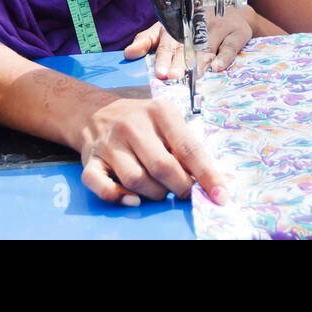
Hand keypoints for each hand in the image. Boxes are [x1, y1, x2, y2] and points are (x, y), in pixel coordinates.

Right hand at [76, 97, 228, 204]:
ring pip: (135, 179)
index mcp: (159, 111)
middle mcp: (132, 124)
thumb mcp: (169, 122)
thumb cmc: (144, 122)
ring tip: (160, 190)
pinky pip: (100, 184)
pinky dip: (116, 196)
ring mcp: (109, 142)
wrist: (98, 111)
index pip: (188, 148)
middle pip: (162, 166)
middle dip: (180, 187)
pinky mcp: (90, 159)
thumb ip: (190, 150)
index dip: (207, 175)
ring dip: (154, 194)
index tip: (221, 195)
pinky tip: (132, 199)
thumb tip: (221, 182)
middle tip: (185, 193)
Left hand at [124, 3, 253, 78]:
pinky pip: (230, 46)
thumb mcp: (168, 28)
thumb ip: (147, 40)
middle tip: (173, 76)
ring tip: (192, 75)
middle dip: (179, 62)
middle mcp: (197, 24)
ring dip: (199, 62)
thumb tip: (128, 53)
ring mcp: (218, 28)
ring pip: (207, 47)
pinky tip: (217, 67)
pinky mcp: (237, 34)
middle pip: (186, 46)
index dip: (163, 57)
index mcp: (178, 24)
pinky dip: (224, 57)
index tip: (160, 72)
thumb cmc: (195, 24)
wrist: (235, 12)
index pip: (168, 41)